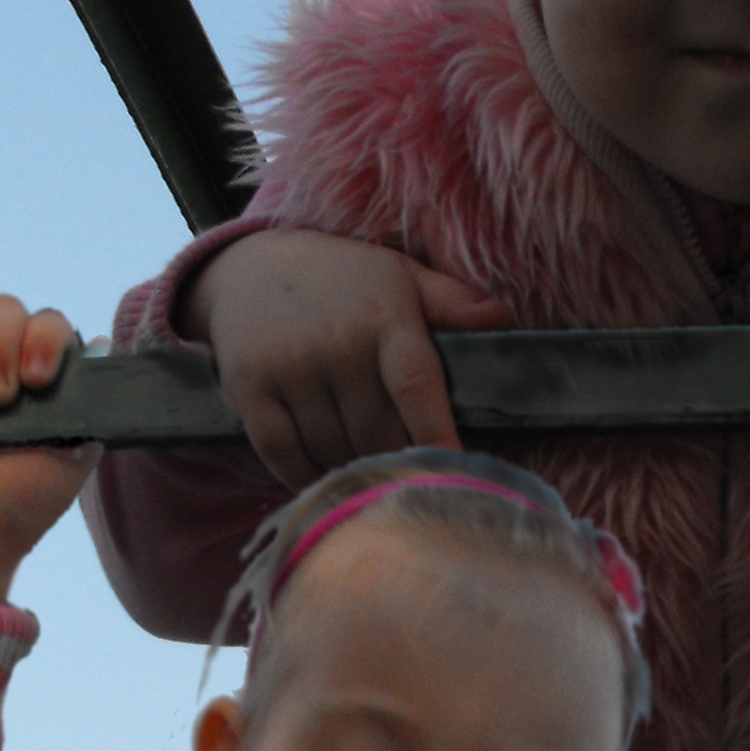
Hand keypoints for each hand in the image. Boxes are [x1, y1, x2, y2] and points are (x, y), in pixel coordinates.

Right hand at [177, 227, 512, 489]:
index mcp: (384, 318)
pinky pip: (283, 453)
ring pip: (333, 449)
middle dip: (396, 464)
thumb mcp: (398, 276)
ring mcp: (290, 367)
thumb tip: (502, 319)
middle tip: (408, 483)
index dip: (437, 436)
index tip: (456, 476)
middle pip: (378, 434)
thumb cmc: (342, 279)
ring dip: (351, 472)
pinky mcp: (250, 388)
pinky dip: (304, 476)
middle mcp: (337, 344)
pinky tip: (321, 480)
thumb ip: (450, 302)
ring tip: (366, 477)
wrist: (247, 268)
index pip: (416, 387)